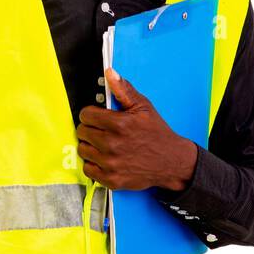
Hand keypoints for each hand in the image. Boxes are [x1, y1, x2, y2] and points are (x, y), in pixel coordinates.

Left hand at [76, 67, 197, 190]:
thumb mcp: (143, 107)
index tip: (97, 116)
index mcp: (119, 124)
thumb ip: (124, 90)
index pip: (86, 115)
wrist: (171, 162)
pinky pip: (88, 170)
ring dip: (90, 146)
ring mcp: (111, 164)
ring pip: (83, 150)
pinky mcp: (111, 180)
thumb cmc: (157, 133)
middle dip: (90, 128)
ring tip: (103, 144)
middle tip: (102, 130)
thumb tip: (110, 73)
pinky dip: (94, 164)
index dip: (90, 114)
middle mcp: (112, 145)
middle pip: (82, 132)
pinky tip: (105, 158)